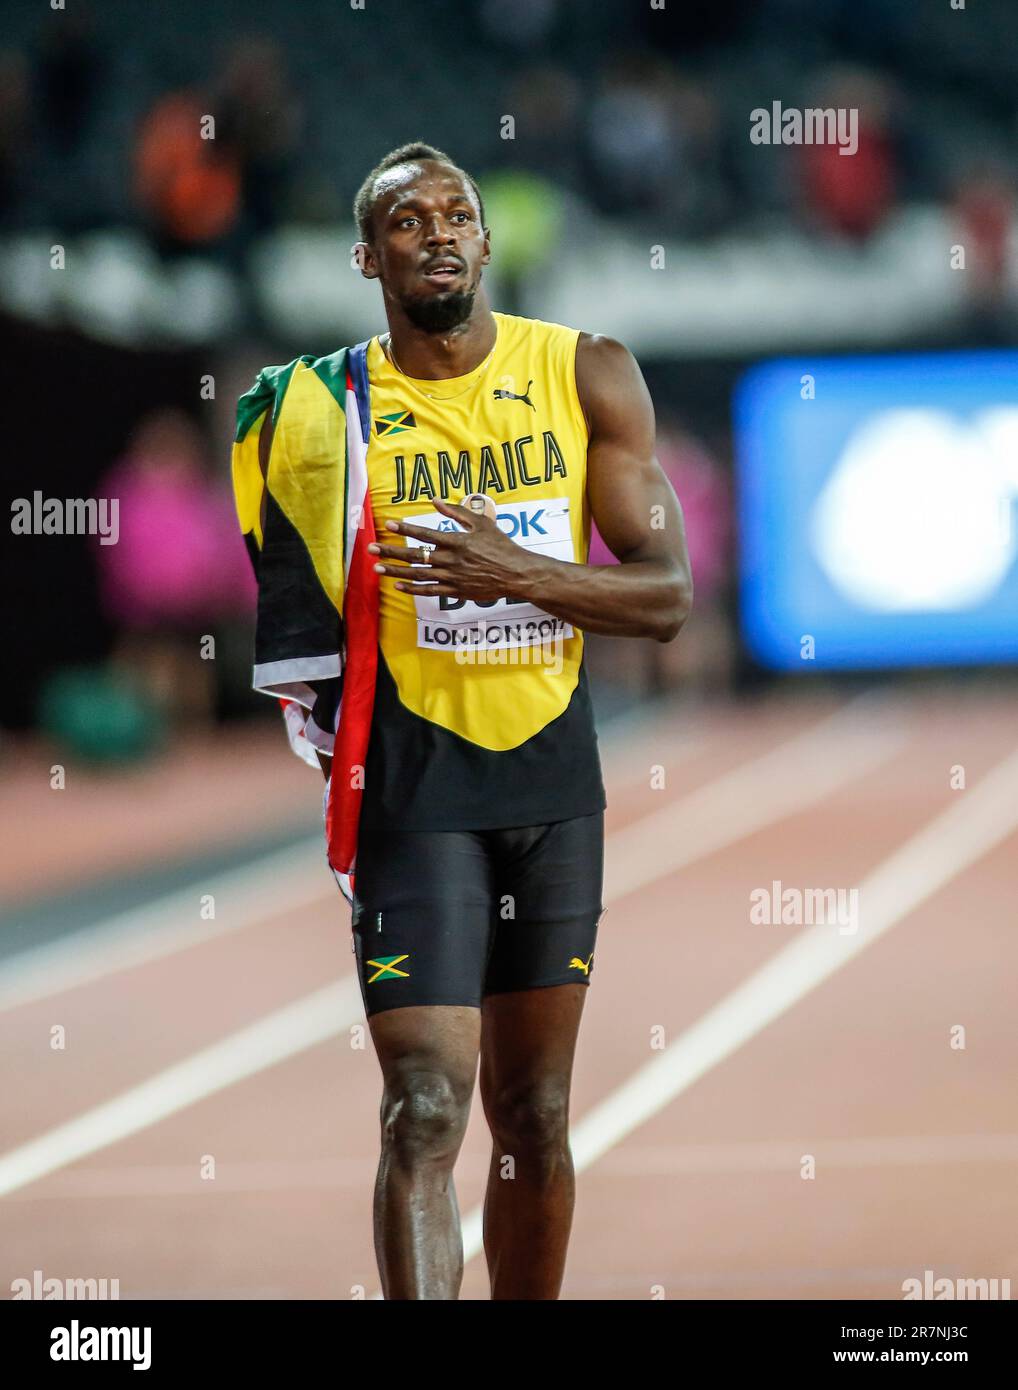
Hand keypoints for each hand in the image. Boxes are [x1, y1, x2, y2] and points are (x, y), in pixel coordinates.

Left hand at [367, 498, 539, 601]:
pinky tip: (398, 585)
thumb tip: (436, 501)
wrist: (516, 574)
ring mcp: (452, 578)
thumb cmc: (501, 545)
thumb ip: (457, 512)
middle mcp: (451, 560)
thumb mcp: (482, 523)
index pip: (424, 534)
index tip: (389, 524)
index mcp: (457, 541)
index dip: (405, 528)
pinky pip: (429, 591)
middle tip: (371, 549)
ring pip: (417, 575)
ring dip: (396, 570)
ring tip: (378, 567)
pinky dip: (413, 589)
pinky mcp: (455, 591)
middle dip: (391, 551)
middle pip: (414, 556)